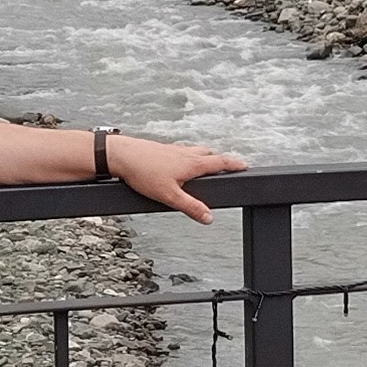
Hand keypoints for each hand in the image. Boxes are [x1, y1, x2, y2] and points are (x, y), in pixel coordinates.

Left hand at [105, 134, 245, 224]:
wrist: (121, 155)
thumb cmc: (143, 171)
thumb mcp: (169, 196)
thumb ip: (191, 207)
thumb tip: (208, 217)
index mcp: (192, 163)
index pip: (219, 163)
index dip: (234, 164)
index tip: (245, 165)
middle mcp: (185, 153)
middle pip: (209, 154)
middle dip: (220, 160)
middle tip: (228, 166)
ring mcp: (173, 150)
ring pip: (195, 151)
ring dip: (204, 157)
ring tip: (207, 164)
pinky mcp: (162, 150)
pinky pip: (182, 151)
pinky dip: (188, 156)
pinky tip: (180, 163)